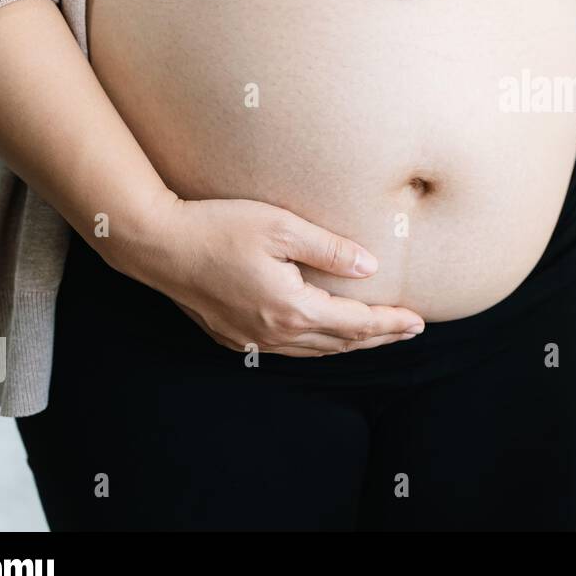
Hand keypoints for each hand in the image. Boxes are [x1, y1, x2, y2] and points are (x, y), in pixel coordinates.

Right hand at [111, 192, 424, 355]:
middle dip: (379, 338)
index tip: (419, 321)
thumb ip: (329, 248)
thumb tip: (370, 268)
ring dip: (349, 343)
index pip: (356, 324)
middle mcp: (274, 334)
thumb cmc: (219, 226)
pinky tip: (324, 333)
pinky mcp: (233, 336)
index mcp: (291, 309)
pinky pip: (288, 348)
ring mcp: (251, 340)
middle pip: (340, 343)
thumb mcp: (281, 227)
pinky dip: (317, 343)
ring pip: (314, 350)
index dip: (390, 324)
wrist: (156, 244)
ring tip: (377, 334)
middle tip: (410, 330)